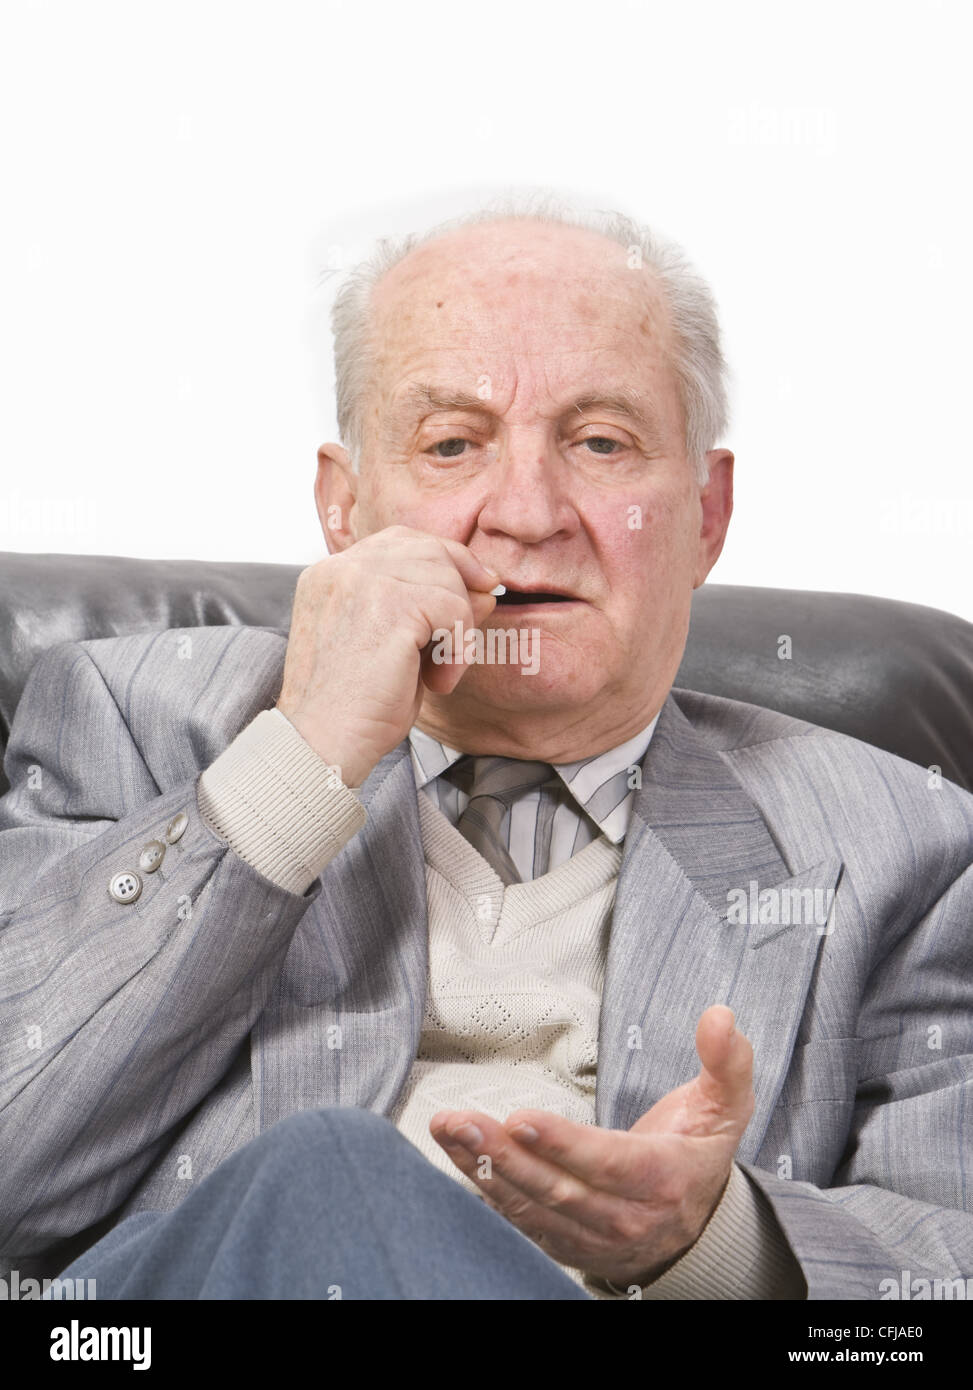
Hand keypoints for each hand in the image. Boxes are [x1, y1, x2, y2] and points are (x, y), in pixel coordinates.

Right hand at [276, 525, 500, 785]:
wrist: (322, 744)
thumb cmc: (352, 710)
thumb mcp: (393, 648)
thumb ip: (427, 611)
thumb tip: (485, 588)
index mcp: (328, 575)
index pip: (398, 542)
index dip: (442, 559)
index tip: (475, 587)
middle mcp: (340, 568)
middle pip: (426, 547)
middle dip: (462, 580)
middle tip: (475, 621)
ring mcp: (361, 580)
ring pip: (445, 577)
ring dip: (458, 627)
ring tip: (440, 671)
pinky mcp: (390, 604)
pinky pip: (453, 609)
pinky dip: (459, 648)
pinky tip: (440, 681)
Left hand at [429, 1005, 753, 1288]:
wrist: (697, 1224)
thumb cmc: (700, 1150)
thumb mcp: (727, 1106)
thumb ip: (727, 1061)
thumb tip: (721, 1016)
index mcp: (663, 1179)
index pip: (608, 1164)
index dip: (563, 1145)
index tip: (522, 1118)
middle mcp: (625, 1216)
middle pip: (558, 1189)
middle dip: (505, 1154)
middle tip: (463, 1120)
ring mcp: (591, 1236)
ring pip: (531, 1207)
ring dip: (483, 1169)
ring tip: (449, 1130)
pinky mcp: (565, 1243)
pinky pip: (520, 1220)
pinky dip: (485, 1189)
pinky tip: (458, 1155)